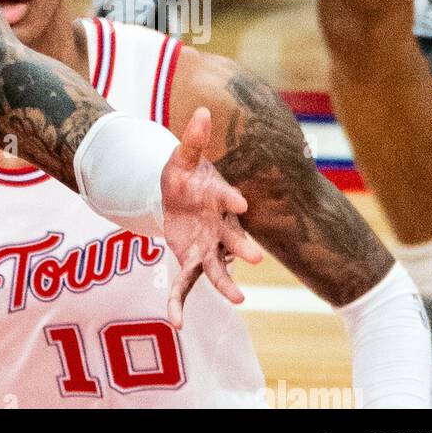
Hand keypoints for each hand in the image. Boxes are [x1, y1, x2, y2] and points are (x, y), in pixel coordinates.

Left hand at [160, 107, 262, 328]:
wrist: (176, 196)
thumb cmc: (185, 176)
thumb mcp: (182, 157)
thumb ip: (192, 138)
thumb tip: (201, 110)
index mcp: (219, 199)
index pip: (228, 199)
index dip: (232, 200)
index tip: (240, 202)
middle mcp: (219, 227)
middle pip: (233, 239)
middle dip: (243, 247)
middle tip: (255, 258)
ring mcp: (206, 247)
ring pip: (216, 268)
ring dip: (226, 283)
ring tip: (238, 299)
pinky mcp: (189, 260)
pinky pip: (184, 284)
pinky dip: (178, 302)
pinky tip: (176, 322)